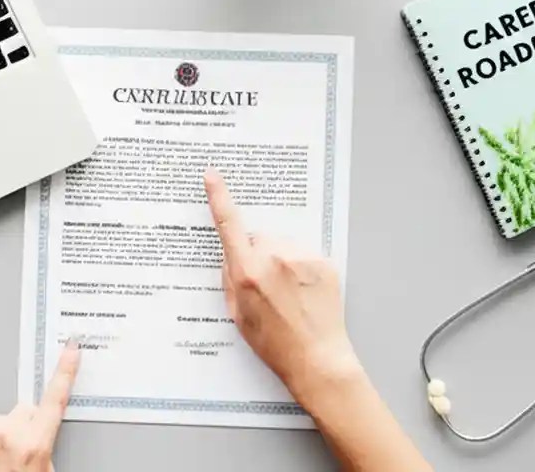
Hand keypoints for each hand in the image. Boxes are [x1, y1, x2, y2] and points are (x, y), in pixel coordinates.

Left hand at [0, 342, 80, 471]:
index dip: (65, 371)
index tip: (72, 348)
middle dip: (17, 427)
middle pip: (20, 411)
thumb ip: (39, 445)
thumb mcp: (43, 471)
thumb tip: (31, 434)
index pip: (55, 398)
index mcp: (37, 442)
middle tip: (10, 456)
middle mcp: (10, 432)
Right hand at [204, 170, 360, 400]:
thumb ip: (230, 280)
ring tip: (289, 294)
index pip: (228, 225)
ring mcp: (300, 258)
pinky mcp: (322, 262)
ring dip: (282, 261)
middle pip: (259, 238)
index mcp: (246, 272)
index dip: (218, 197)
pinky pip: (304, 255)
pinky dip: (302, 268)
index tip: (212, 176)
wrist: (316, 358)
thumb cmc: (274, 343)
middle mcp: (272, 258)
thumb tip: (231, 257)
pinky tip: (304, 293)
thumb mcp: (237, 315)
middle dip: (258, 253)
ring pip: (283, 246)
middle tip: (266, 286)